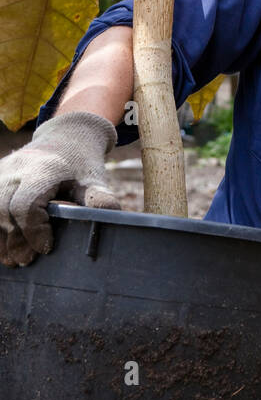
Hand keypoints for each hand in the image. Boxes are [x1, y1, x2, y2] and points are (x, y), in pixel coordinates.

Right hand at [0, 112, 119, 266]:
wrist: (65, 138)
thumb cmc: (80, 165)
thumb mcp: (93, 180)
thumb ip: (99, 200)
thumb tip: (111, 218)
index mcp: (43, 170)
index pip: (26, 204)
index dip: (33, 230)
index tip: (46, 248)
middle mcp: (17, 170)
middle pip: (3, 209)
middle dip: (13, 239)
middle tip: (26, 261)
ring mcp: (2, 173)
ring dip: (0, 238)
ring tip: (14, 259)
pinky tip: (6, 244)